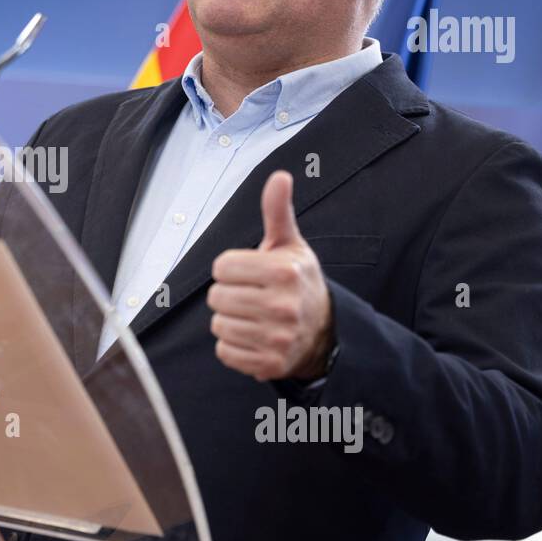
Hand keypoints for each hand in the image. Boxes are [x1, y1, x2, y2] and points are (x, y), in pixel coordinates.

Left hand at [207, 170, 333, 380]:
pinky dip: (233, 346)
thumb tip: (279, 176)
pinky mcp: (269, 364)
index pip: (221, 267)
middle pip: (216, 297)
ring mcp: (277, 338)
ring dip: (229, 320)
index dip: (231, 269)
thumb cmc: (298, 282)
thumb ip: (277, 211)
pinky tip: (253, 336)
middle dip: (229, 294)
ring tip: (253, 316)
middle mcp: (283, 306)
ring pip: (218, 325)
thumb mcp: (290, 245)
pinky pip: (225, 352)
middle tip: (251, 295)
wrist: (325, 331)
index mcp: (284, 272)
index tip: (249, 273)